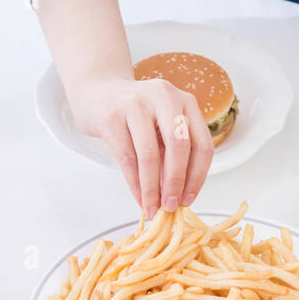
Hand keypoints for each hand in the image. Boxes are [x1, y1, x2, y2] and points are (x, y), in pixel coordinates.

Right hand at [67, 75, 213, 216]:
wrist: (96, 92)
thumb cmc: (134, 115)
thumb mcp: (161, 127)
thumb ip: (172, 155)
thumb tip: (177, 196)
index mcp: (186, 101)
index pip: (202, 144)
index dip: (197, 177)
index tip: (188, 200)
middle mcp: (164, 97)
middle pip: (179, 147)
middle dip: (175, 183)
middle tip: (170, 206)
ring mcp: (136, 104)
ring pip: (150, 155)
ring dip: (152, 189)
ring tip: (152, 207)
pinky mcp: (112, 116)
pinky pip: (127, 158)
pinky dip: (134, 184)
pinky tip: (138, 197)